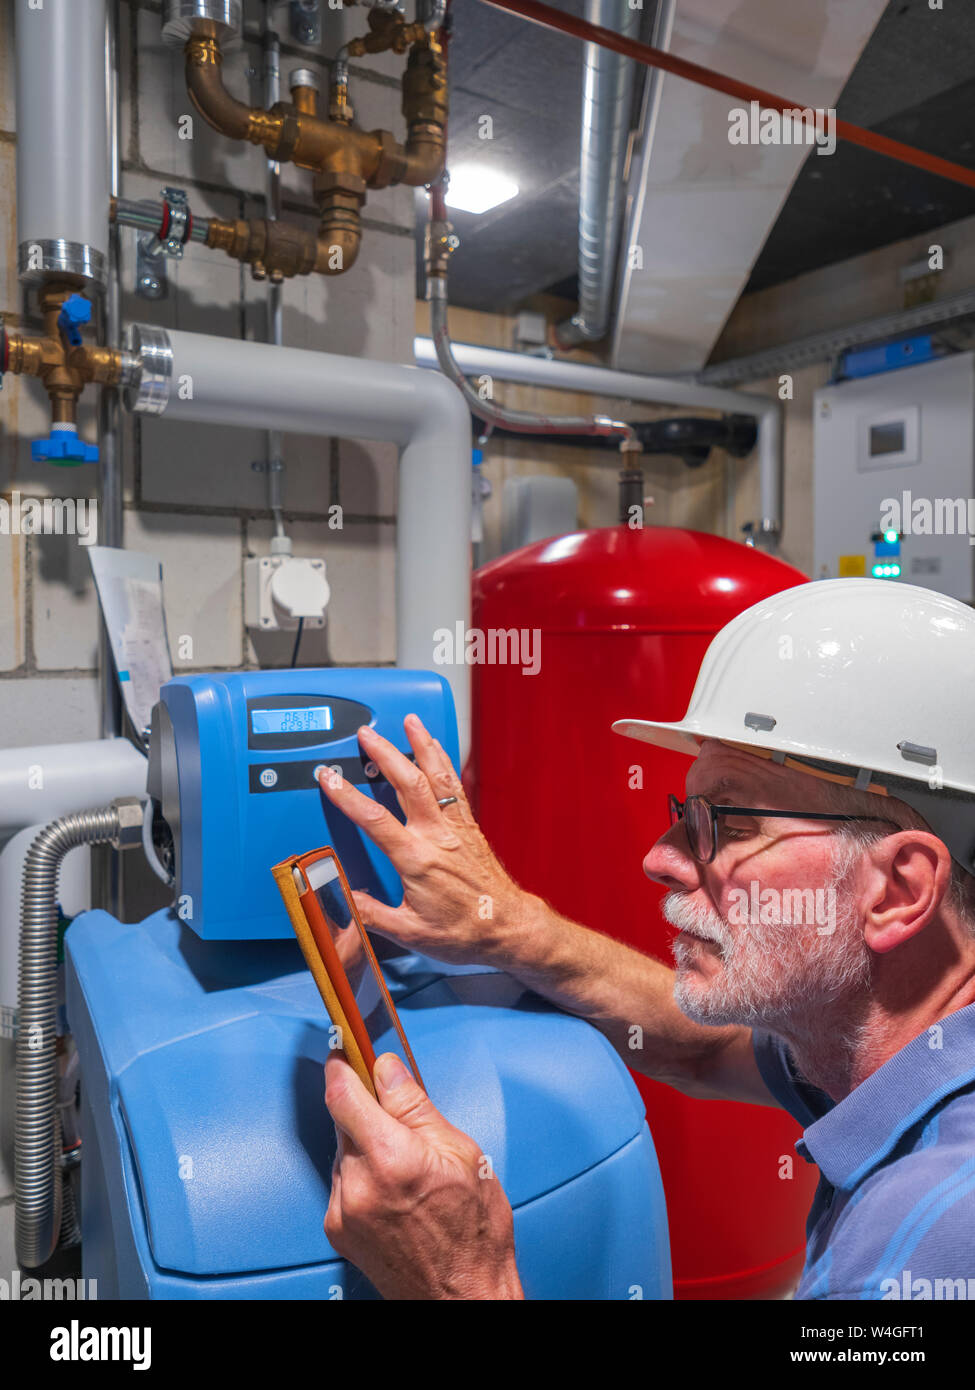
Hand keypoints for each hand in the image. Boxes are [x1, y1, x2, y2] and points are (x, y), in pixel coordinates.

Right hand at [317, 714, 527, 965]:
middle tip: (367, 734)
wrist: (507, 927)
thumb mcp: (410, 933)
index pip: (376, 820)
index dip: (348, 796)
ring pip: (437, 777)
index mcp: (417, 860)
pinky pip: (455, 786)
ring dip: (422, 746)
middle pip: (408, 783)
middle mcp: (438, 836)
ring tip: (410, 722)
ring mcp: (456, 828)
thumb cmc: (465, 931)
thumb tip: (341, 901)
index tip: (329, 778)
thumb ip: (372, 915)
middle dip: (385, 755)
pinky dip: (443, 762)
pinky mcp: (470, 827)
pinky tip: (436, 749)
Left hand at [324, 1051, 523, 1299]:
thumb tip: (387, 1069)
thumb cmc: (475, 1232)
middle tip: (397, 1111)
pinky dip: (362, 1173)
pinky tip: (394, 1188)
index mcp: (392, 1158)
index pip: (343, 1095)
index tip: (344, 1050)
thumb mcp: (462, 1154)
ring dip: (365, 1143)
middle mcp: (358, 1185)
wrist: (463, 1298)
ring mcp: (343, 1210)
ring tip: (407, 1163)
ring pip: (344, 1151)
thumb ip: (415, 1107)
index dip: (341, 1065)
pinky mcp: (337, 1229)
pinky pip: (343, 1181)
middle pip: (344, 1120)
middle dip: (366, 1108)